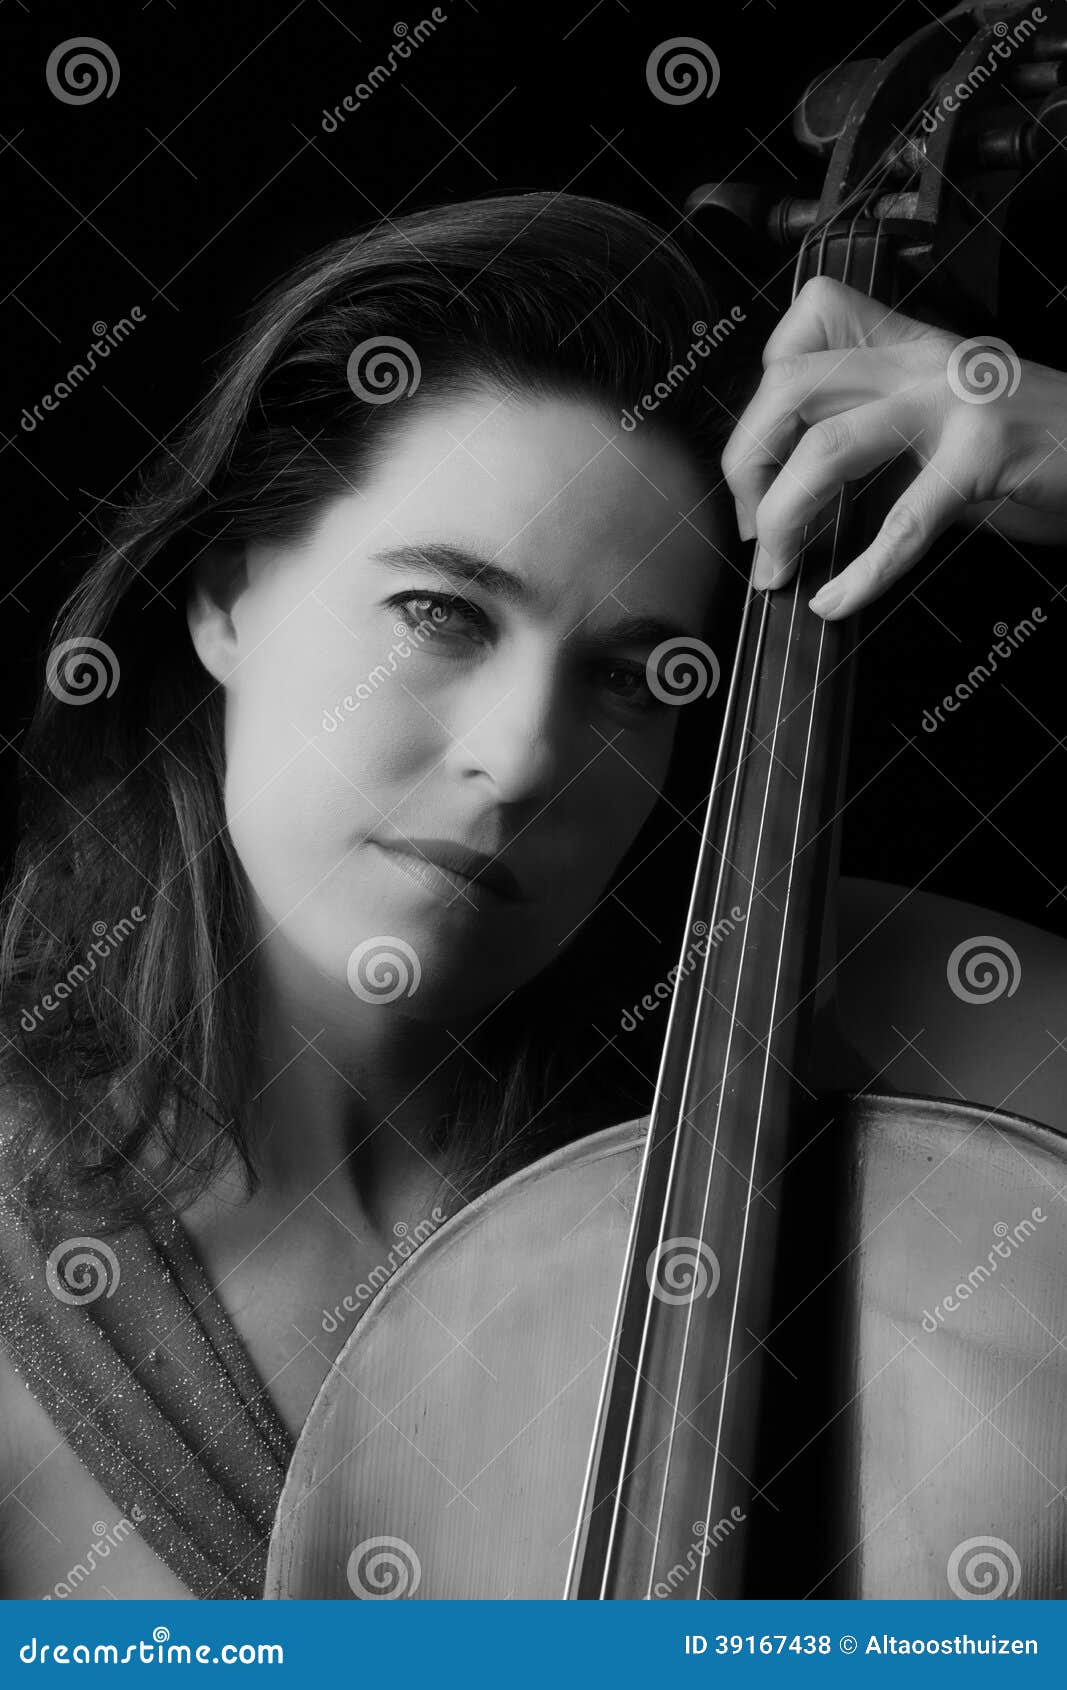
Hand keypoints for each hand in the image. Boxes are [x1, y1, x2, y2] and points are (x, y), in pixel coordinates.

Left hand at [721, 276, 1066, 619]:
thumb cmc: (1038, 449)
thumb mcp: (945, 427)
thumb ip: (881, 441)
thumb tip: (803, 494)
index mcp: (911, 347)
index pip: (807, 324)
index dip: (763, 390)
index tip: (760, 457)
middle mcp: (924, 363)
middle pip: (790, 387)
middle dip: (748, 465)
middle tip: (751, 527)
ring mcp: (955, 405)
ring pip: (826, 445)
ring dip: (784, 519)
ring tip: (778, 569)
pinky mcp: (987, 455)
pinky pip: (903, 521)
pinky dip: (860, 574)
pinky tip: (837, 600)